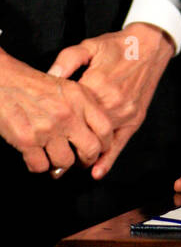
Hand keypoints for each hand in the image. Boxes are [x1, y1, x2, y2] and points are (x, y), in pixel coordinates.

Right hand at [0, 48, 113, 174]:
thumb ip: (83, 107)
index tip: (98, 149)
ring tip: (52, 156)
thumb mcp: (67, 87)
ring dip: (58, 164)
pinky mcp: (27, 140)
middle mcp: (67, 113)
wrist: (2, 80)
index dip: (104, 144)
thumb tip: (95, 134)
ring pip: (65, 162)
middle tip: (77, 161)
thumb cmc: (33, 84)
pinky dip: (37, 165)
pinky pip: (40, 166)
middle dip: (84, 161)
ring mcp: (47, 128)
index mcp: (80, 98)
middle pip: (90, 150)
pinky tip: (34, 156)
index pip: (106, 129)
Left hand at [48, 23, 174, 179]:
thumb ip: (66, 61)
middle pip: (81, 131)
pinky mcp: (135, 119)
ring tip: (64, 165)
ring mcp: (124, 113)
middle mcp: (110, 102)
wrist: (150, 45)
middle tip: (47, 154)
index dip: (53, 122)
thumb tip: (48, 78)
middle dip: (64, 142)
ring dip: (82, 152)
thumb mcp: (88, 46)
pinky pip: (120, 144)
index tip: (40, 130)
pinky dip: (108, 160)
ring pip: (98, 141)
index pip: (67, 111)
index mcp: (95, 84)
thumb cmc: (117, 46)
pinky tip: (96, 172)